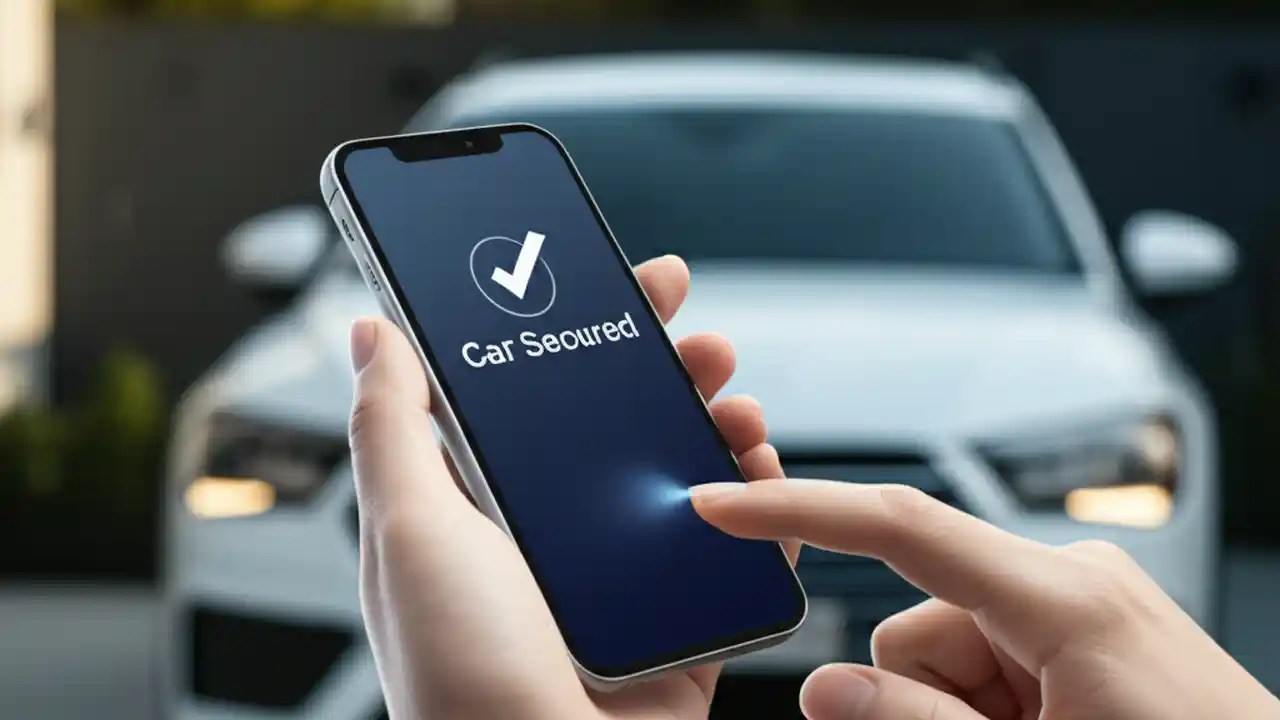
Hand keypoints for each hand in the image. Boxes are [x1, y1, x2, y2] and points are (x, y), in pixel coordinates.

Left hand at [347, 255, 795, 718]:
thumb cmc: (459, 677)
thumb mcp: (407, 532)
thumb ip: (391, 426)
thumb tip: (369, 330)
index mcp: (484, 507)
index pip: (536, 392)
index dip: (579, 329)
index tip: (619, 281)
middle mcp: (554, 537)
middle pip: (621, 424)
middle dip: (665, 366)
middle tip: (698, 334)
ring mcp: (622, 579)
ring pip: (684, 475)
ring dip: (717, 424)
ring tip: (735, 402)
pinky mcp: (681, 621)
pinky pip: (733, 548)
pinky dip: (759, 503)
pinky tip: (761, 472)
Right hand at [691, 479, 1279, 719]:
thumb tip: (823, 688)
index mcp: (1064, 597)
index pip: (903, 526)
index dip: (800, 511)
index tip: (723, 506)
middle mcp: (1071, 579)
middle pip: (919, 621)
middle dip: (921, 698)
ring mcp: (1083, 603)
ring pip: (949, 651)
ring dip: (959, 712)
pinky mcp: (1088, 630)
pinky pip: (992, 661)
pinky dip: (990, 709)